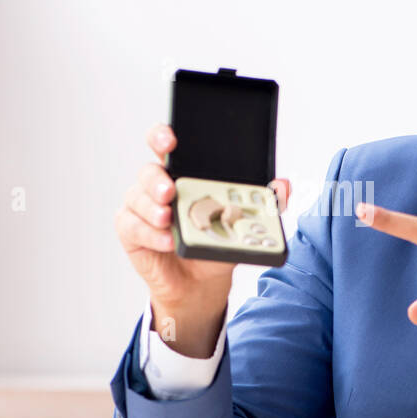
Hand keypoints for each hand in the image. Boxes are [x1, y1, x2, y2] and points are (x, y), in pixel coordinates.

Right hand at [115, 122, 290, 356]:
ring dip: (152, 208)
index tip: (170, 140)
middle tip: (170, 190)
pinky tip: (167, 241)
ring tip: (168, 219)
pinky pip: (132, 225)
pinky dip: (150, 234)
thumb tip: (285, 186)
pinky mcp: (131, 230)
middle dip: (155, 178)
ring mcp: (142, 207)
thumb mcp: (246, 222)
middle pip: (148, 170)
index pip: (165, 144)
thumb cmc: (219, 240)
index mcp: (184, 173)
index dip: (162, 136)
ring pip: (137, 197)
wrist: (203, 281)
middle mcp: (159, 185)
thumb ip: (266, 202)